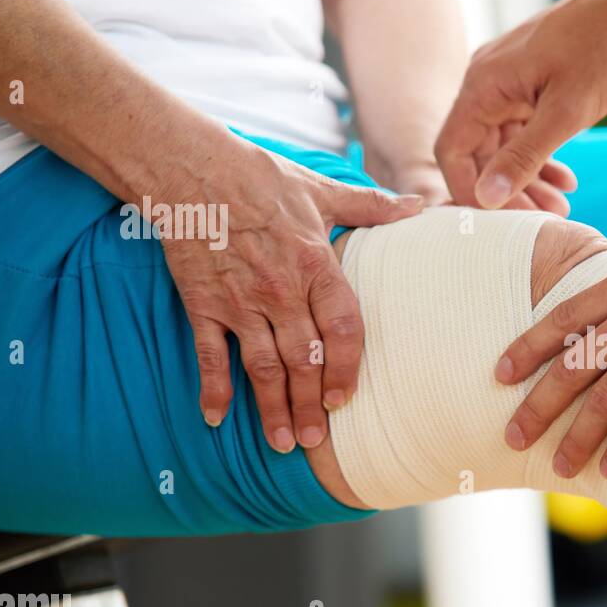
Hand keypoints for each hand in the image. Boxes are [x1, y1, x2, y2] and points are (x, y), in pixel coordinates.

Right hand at [158, 139, 421, 451]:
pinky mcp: (201, 302)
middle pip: (303, 359)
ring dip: (272, 407)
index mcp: (315, 264)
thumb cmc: (259, 175)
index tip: (345, 399)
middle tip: (318, 442)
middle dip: (311, 404)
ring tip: (284, 443)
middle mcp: (280, 290)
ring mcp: (239, 300)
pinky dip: (212, 387)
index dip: (346, 368)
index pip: (341, 328)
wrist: (187, 164)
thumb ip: (371, 207)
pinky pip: (209, 353)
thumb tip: (420, 206)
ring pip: (262, 366)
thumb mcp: (321, 190)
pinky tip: (217, 418)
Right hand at [436, 0, 606, 209]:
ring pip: (503, 144)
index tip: (497, 220)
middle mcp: (486, 80)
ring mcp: (507, 80)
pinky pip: (522, 128)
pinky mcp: (528, 82)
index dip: (468, 191)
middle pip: (478, 151)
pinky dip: (540, 156)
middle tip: (540, 221)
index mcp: (483, 85)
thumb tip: (487, 198)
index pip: (452, 151)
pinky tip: (566, 181)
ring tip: (560, 208)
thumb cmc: (603, 51)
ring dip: (527, 178)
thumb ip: (523, 158)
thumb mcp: (565, 115)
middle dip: (507, 190)